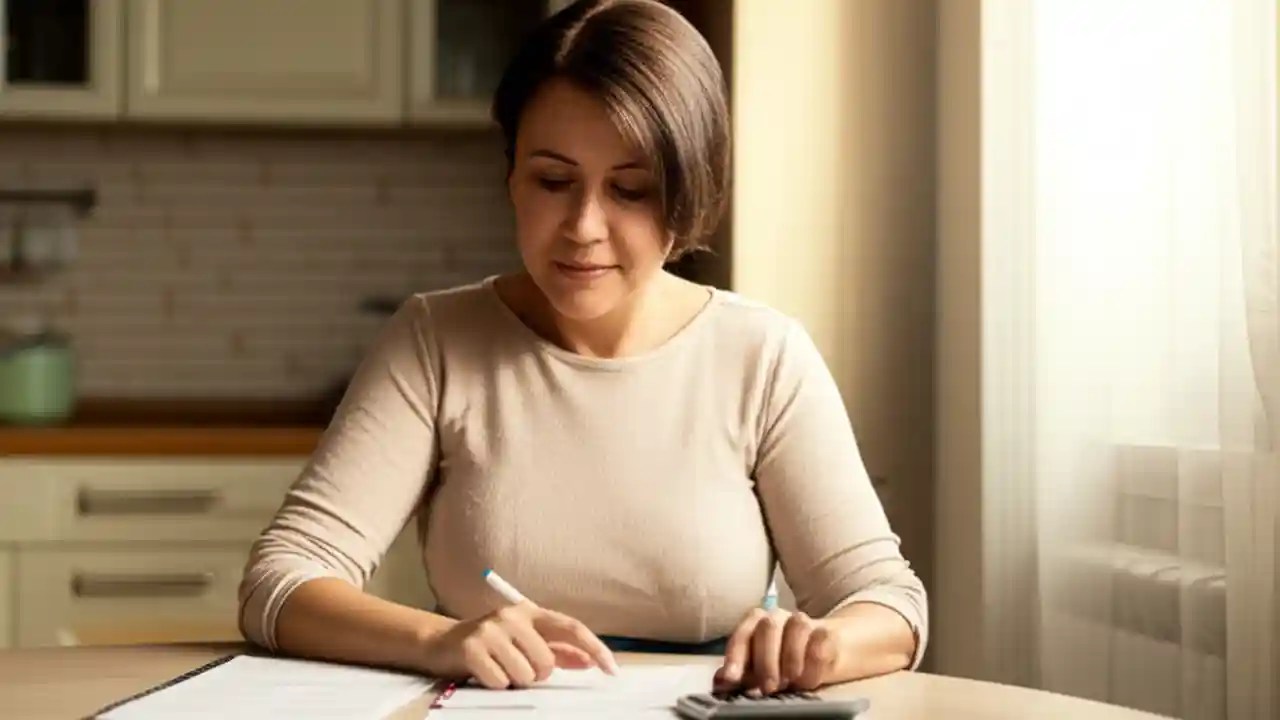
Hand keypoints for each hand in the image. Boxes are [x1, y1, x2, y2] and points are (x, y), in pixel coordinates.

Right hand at [421, 601, 618, 688]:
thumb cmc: (491, 645)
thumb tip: (589, 661)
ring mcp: (492, 630)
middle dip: (538, 674)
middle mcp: (513, 616)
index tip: (611, 669)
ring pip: (526, 674)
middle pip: (547, 660)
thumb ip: (557, 650)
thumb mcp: (525, 642)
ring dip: (515, 680)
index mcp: (531, 612)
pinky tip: (484, 672)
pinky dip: (495, 684)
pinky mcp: (473, 648)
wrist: (442, 642)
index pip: (571, 628)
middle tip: (520, 670)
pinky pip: (500, 681)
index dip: (594, 648)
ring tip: (500, 668)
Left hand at [714, 608, 839, 694]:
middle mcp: (778, 617)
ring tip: (790, 682)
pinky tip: (808, 681)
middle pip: (768, 628)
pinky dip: (812, 666)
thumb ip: (740, 674)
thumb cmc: (786, 662)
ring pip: (797, 628)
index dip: (736, 656)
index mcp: (756, 624)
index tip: (732, 678)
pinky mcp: (827, 632)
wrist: (828, 653)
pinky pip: (820, 643)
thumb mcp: (761, 670)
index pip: (742, 635)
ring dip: (791, 660)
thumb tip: (719, 682)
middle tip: (768, 687)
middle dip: (766, 661)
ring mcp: (803, 622)